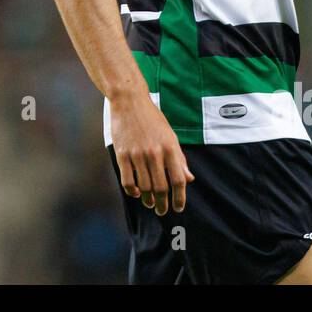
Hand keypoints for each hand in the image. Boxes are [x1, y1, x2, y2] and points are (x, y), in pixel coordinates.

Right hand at [110, 91, 193, 215]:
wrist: (129, 101)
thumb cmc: (152, 119)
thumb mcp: (170, 136)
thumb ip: (179, 159)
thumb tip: (188, 179)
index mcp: (170, 148)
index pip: (178, 180)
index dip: (180, 198)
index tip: (178, 208)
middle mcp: (155, 153)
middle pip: (161, 187)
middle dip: (163, 204)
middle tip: (162, 211)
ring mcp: (138, 154)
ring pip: (145, 186)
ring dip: (148, 199)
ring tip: (150, 203)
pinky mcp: (122, 154)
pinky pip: (127, 180)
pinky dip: (132, 191)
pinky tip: (137, 192)